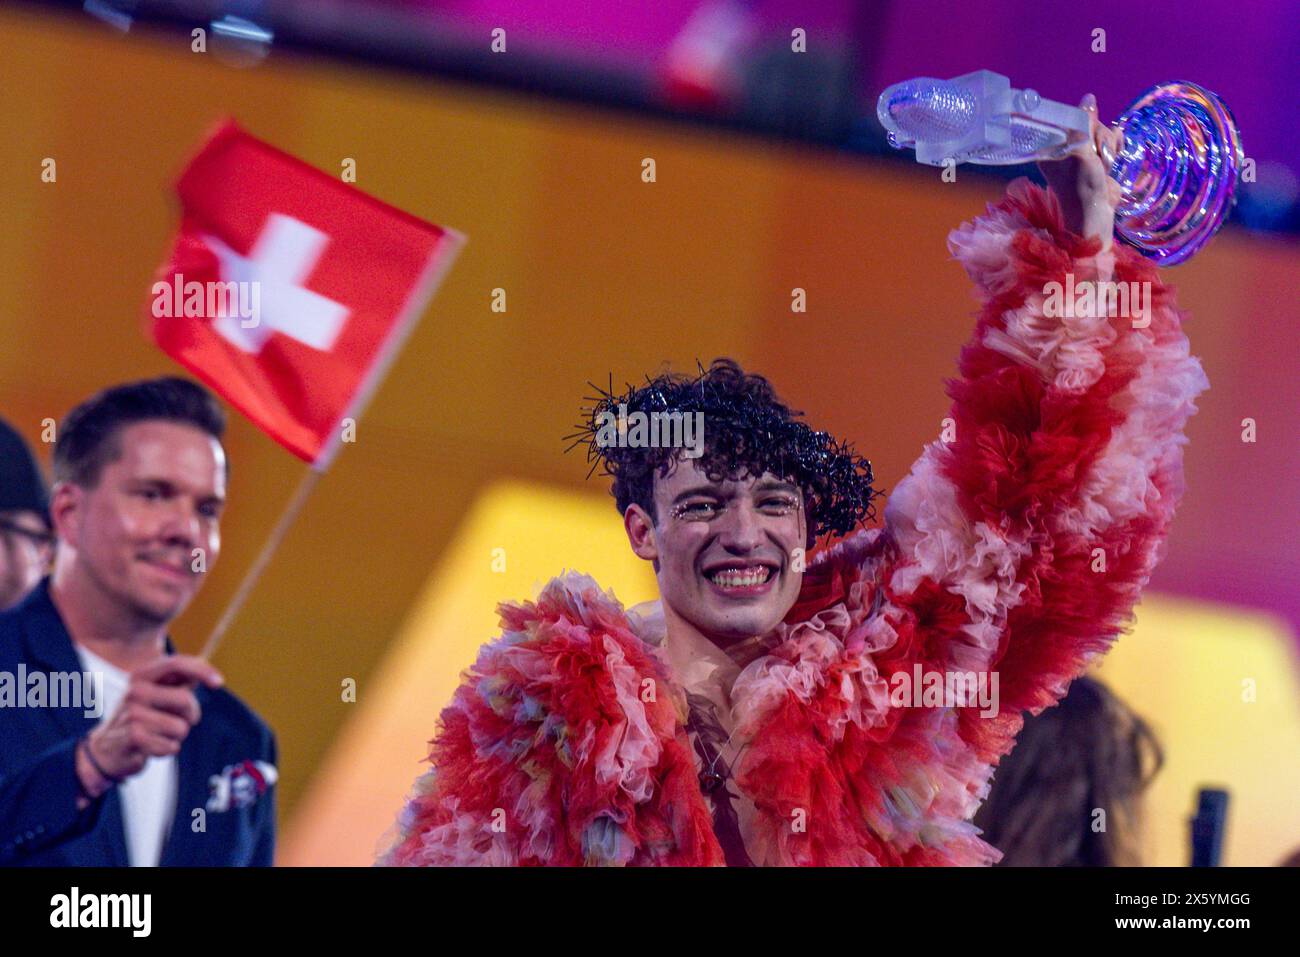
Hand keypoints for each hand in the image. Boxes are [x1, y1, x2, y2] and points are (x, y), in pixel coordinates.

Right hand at [76, 655, 223, 800]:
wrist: (106, 750)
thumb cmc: (142, 719)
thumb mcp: (157, 695)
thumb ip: (180, 682)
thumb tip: (208, 673)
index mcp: (142, 676)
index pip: (176, 664)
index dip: (202, 670)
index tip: (219, 682)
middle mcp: (135, 691)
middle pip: (185, 700)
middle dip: (190, 715)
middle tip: (176, 721)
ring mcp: (132, 714)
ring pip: (181, 727)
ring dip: (177, 736)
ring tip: (158, 734)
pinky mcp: (133, 737)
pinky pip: (172, 746)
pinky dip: (167, 750)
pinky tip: (151, 747)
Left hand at [1037, 94, 1123, 250]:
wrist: (1097, 212)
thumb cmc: (1081, 186)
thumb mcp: (1080, 153)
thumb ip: (1083, 126)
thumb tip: (1088, 98)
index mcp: (1051, 146)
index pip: (1066, 118)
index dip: (1081, 122)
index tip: (1086, 135)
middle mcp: (1065, 147)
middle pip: (1088, 122)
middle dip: (1098, 137)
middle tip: (1096, 156)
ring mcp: (1083, 151)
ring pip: (1101, 131)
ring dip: (1107, 146)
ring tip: (1103, 165)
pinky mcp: (1098, 156)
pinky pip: (1110, 139)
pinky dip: (1115, 146)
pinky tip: (1115, 155)